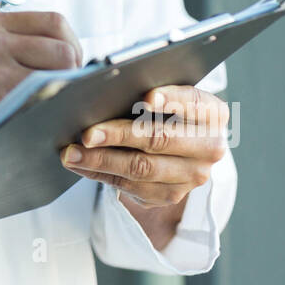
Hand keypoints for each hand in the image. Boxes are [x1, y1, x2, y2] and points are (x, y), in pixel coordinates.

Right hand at [0, 9, 82, 173]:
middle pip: (64, 41)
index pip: (54, 21)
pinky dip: (59, 102)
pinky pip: (53, 87)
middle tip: (62, 91)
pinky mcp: (1, 85)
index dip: (70, 46)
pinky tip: (45, 114)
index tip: (68, 68)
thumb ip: (22, 46)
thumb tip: (76, 53)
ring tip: (51, 102)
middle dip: (73, 68)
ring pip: (64, 62)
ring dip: (68, 86)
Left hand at [60, 84, 228, 225]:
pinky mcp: (172, 195)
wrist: (179, 149)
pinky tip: (80, 164)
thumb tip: (105, 89)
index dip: (170, 99)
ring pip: (142, 168)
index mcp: (213, 112)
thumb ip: (147, 90)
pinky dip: (100, 174)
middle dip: (119, 135)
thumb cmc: (164, 111)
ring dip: (101, 160)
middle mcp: (210, 146)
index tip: (145, 99)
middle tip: (86, 133)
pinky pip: (131, 186)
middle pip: (161, 139)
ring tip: (72, 152)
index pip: (193, 101)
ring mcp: (193, 175)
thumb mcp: (166, 96)